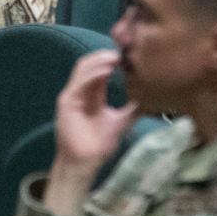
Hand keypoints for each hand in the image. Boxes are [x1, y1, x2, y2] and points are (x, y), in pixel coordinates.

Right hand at [44, 51, 138, 215]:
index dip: (112, 60)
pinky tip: (106, 69)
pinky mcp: (67, 101)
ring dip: (99, 60)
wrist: (84, 163)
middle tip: (123, 51)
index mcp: (92, 93)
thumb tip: (149, 101)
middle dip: (105, 55)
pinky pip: (79, 82)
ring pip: (83, 68)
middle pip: (90, 63)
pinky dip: (92, 74)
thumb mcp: (120, 122)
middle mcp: (81, 91)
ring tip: (115, 57)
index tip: (130, 55)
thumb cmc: (98, 145)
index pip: (100, 69)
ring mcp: (72, 95)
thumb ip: (131, 110)